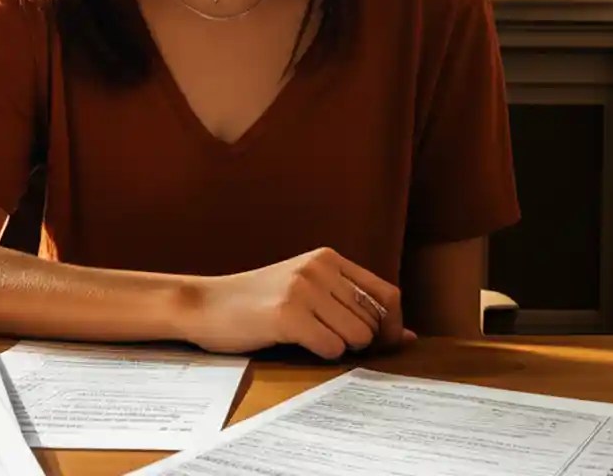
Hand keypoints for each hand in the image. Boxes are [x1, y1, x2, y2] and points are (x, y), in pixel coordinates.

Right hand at [182, 247, 416, 358]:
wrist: (205, 304)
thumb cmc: (257, 303)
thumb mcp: (307, 291)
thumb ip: (353, 306)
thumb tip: (408, 337)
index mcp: (328, 258)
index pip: (387, 295)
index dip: (393, 326)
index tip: (383, 344)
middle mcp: (319, 268)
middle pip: (374, 321)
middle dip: (360, 341)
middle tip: (328, 340)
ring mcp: (303, 289)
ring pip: (357, 336)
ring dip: (339, 348)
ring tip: (309, 337)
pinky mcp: (287, 314)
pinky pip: (331, 347)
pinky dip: (321, 354)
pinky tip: (296, 342)